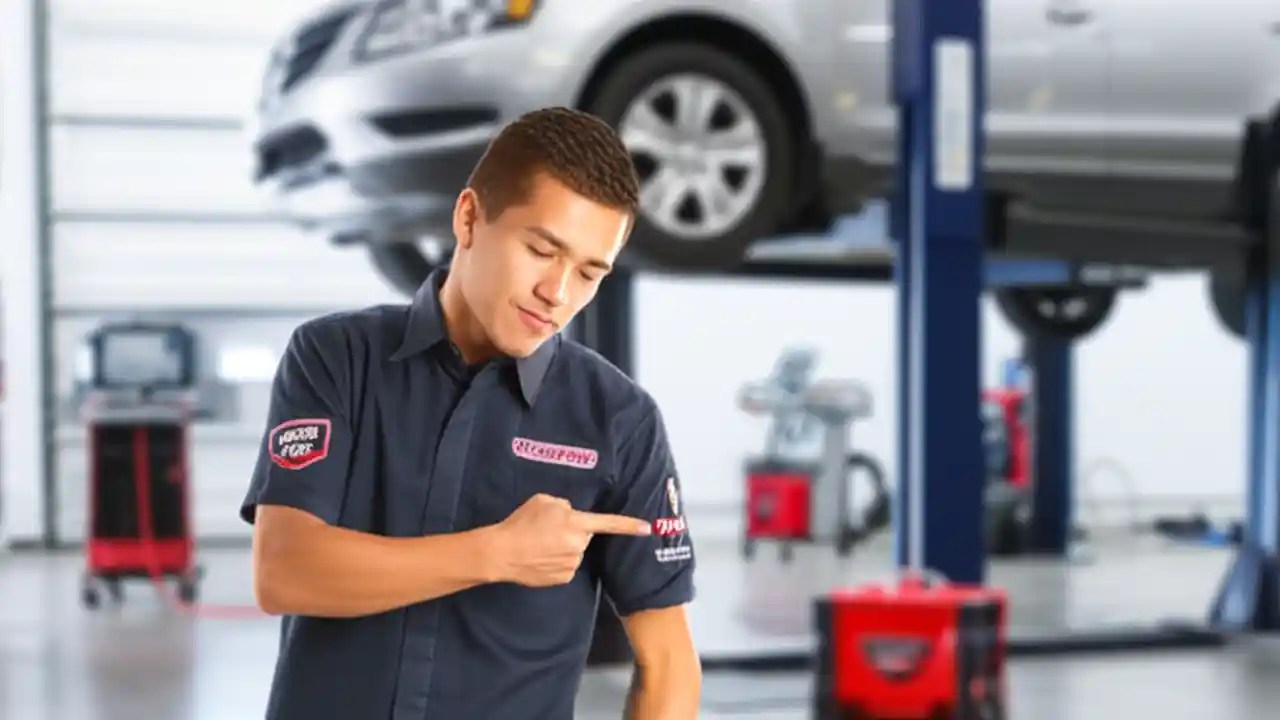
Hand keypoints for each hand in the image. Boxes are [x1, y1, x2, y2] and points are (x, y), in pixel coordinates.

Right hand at [490, 493, 650, 586]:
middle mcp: (578, 544)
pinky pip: (566, 566)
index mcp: (576, 523)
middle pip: (584, 536)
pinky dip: (556, 562)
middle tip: (548, 530)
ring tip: (540, 544)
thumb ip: (564, 506)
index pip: (609, 523)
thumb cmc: (521, 523)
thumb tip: (571, 515)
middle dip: (572, 532)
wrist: (502, 552)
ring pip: (575, 551)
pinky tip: (540, 558)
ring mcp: (572, 563)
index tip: (647, 528)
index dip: (629, 525)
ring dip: (563, 547)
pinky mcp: (564, 578)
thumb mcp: (543, 501)